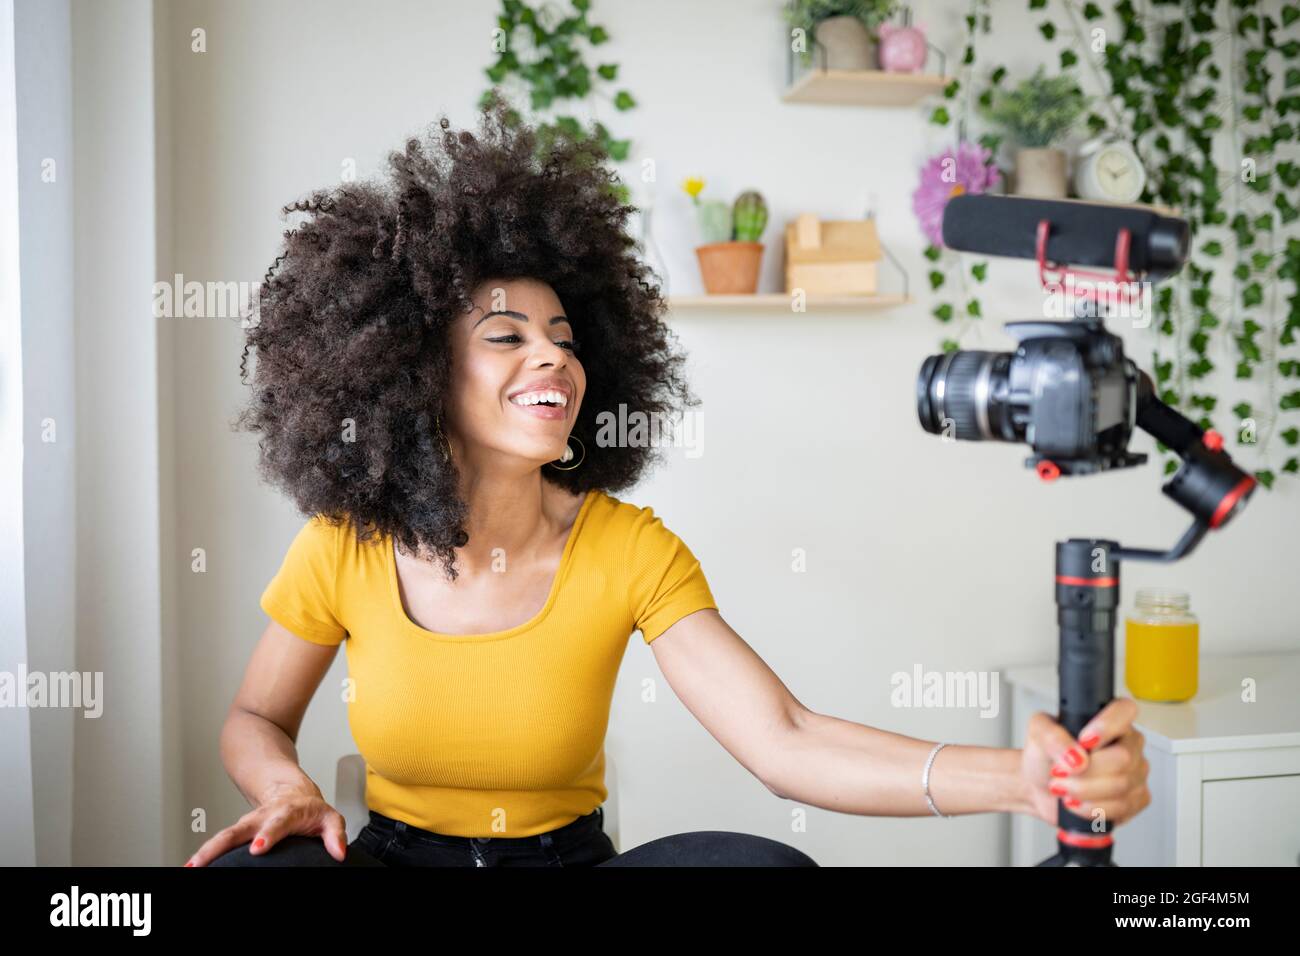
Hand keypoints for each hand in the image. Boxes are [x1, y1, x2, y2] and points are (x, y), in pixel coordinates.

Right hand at [184, 782, 348, 865]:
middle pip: (239, 829)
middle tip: (207, 861)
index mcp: (286, 812)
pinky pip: (217, 843)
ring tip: (190, 868)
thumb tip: (340, 854)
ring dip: (205, 851)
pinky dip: (203, 855)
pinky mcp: (235, 832)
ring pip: (223, 836)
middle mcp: (261, 816)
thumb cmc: (309, 809)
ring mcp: (246, 823)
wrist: (289, 790)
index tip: (257, 848)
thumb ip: (335, 833)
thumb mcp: (329, 817)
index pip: (277, 822)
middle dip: (223, 844)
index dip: (267, 834)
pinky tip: (190, 867)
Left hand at [1020, 697, 1149, 827]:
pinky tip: (1078, 803)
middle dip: (1085, 771)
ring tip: (1063, 788)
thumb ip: (1051, 735)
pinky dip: (1093, 808)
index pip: (1125, 710)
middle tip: (1060, 772)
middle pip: (1123, 758)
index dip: (1106, 726)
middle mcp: (1128, 744)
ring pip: (1121, 785)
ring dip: (1084, 791)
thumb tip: (1077, 757)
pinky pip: (1123, 807)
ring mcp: (1136, 773)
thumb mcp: (1037, 733)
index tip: (1083, 741)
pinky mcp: (1135, 800)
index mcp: (1110, 720)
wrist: (1039, 787)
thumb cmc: (1044, 756)